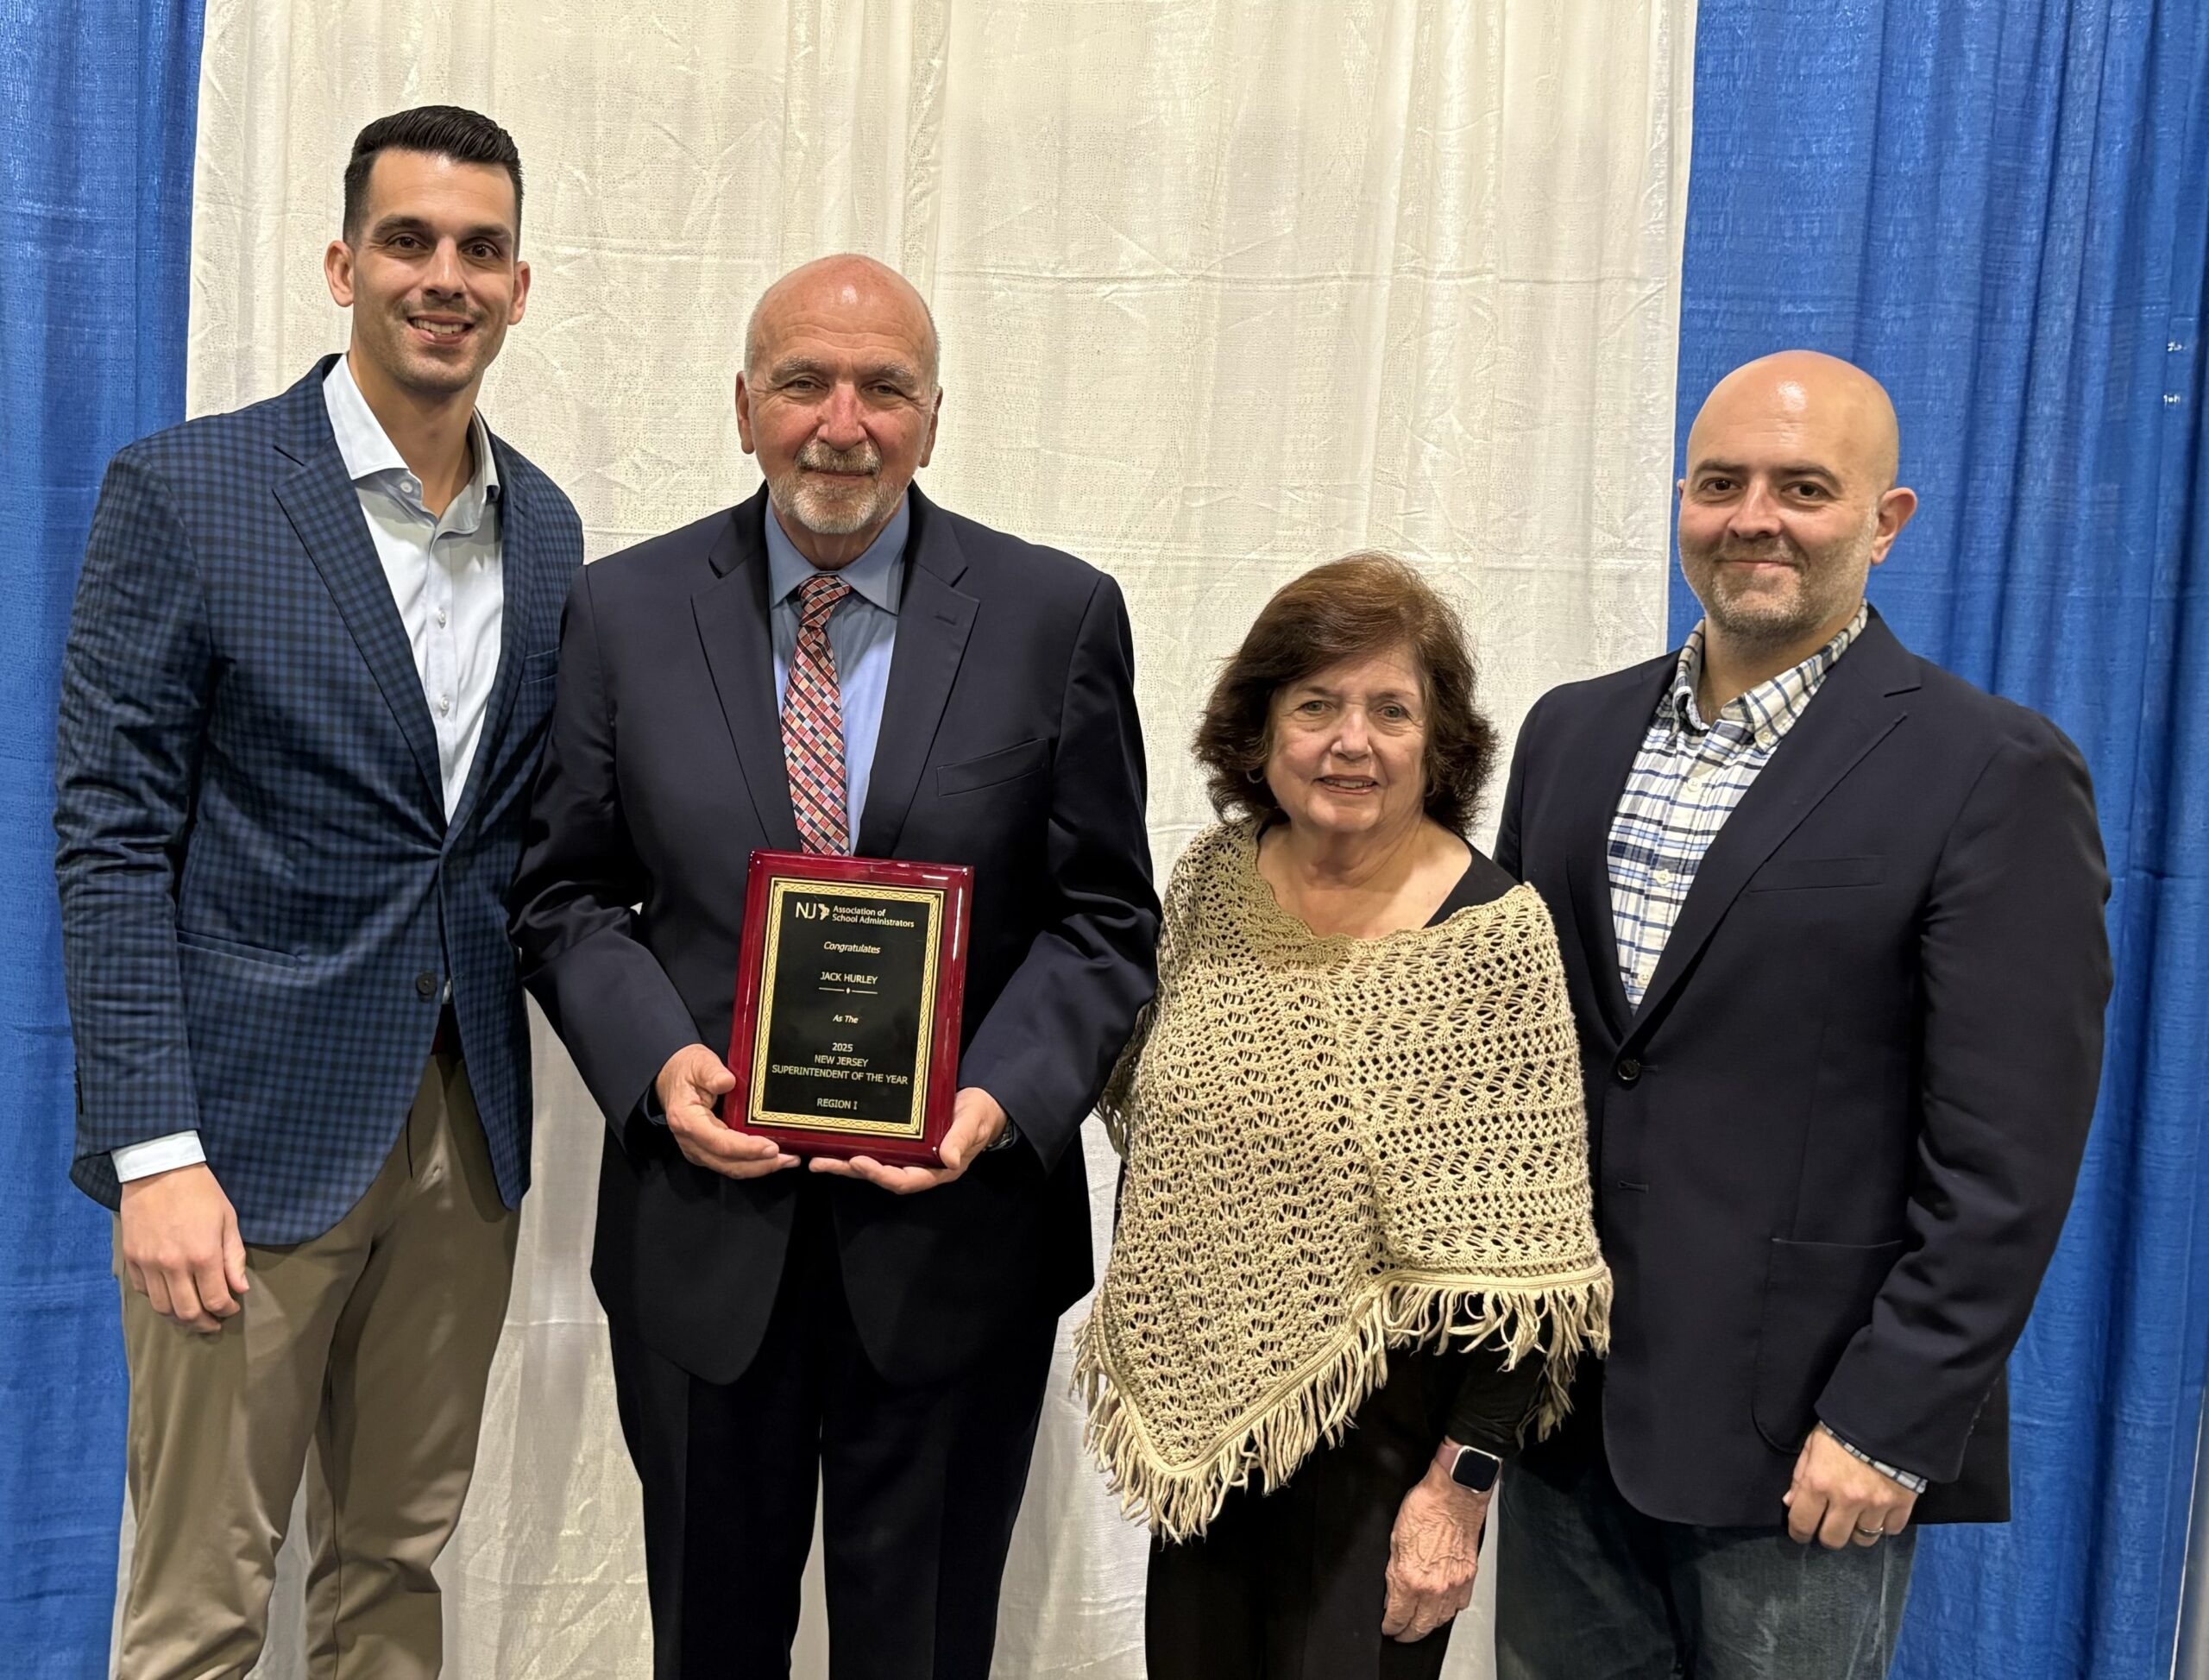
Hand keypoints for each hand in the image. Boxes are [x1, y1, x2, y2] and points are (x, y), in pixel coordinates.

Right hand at [119, 1163, 248, 1333]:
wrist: (159, 1169)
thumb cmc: (200, 1192)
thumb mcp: (228, 1219)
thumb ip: (234, 1258)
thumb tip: (239, 1289)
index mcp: (203, 1254)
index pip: (215, 1300)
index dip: (226, 1311)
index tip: (231, 1309)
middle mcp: (174, 1265)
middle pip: (187, 1312)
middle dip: (204, 1324)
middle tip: (214, 1324)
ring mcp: (148, 1263)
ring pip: (162, 1308)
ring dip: (179, 1318)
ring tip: (192, 1317)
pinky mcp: (131, 1258)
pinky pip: (144, 1292)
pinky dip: (158, 1300)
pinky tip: (171, 1297)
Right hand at [657, 1044, 799, 1179]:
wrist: (672, 1078)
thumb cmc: (687, 1070)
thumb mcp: (699, 1063)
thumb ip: (712, 1072)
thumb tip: (727, 1081)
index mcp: (687, 1121)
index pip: (720, 1142)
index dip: (747, 1148)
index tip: (772, 1147)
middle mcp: (691, 1142)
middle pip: (728, 1163)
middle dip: (761, 1165)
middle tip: (790, 1158)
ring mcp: (699, 1150)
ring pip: (732, 1168)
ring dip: (761, 1167)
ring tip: (789, 1160)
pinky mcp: (708, 1152)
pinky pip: (732, 1163)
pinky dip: (753, 1164)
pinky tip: (773, 1158)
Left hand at [808, 1086, 1007, 1193]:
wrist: (981, 1105)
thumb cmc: (979, 1114)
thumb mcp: (973, 1123)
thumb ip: (960, 1140)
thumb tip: (949, 1160)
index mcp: (938, 1170)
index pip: (906, 1179)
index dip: (881, 1174)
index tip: (859, 1162)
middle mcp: (919, 1167)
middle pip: (882, 1175)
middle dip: (851, 1170)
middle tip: (821, 1163)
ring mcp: (909, 1156)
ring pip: (874, 1164)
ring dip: (846, 1163)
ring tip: (818, 1158)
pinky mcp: (903, 1143)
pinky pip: (877, 1149)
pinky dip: (856, 1147)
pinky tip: (836, 1142)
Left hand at [1381, 1456, 1489, 1642]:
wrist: (1455, 1493)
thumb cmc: (1424, 1508)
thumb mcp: (1395, 1540)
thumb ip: (1393, 1574)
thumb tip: (1392, 1596)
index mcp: (1411, 1579)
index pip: (1398, 1617)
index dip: (1390, 1626)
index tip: (1388, 1628)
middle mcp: (1435, 1588)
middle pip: (1421, 1626)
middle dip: (1408, 1634)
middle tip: (1401, 1634)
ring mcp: (1455, 1584)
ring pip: (1442, 1620)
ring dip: (1429, 1625)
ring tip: (1420, 1624)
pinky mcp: (1469, 1577)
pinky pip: (1459, 1605)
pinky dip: (1449, 1611)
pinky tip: (1441, 1608)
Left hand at [1784, 1425, 1919, 1547]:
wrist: (1888, 1416)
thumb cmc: (1843, 1428)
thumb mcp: (1813, 1445)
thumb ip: (1801, 1476)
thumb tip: (1791, 1503)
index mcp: (1819, 1483)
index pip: (1802, 1523)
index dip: (1798, 1533)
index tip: (1800, 1533)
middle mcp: (1847, 1499)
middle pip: (1834, 1539)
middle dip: (1828, 1535)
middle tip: (1830, 1524)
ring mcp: (1876, 1504)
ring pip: (1864, 1539)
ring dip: (1858, 1531)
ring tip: (1857, 1517)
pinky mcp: (1902, 1504)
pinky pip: (1891, 1529)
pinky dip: (1885, 1524)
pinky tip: (1880, 1512)